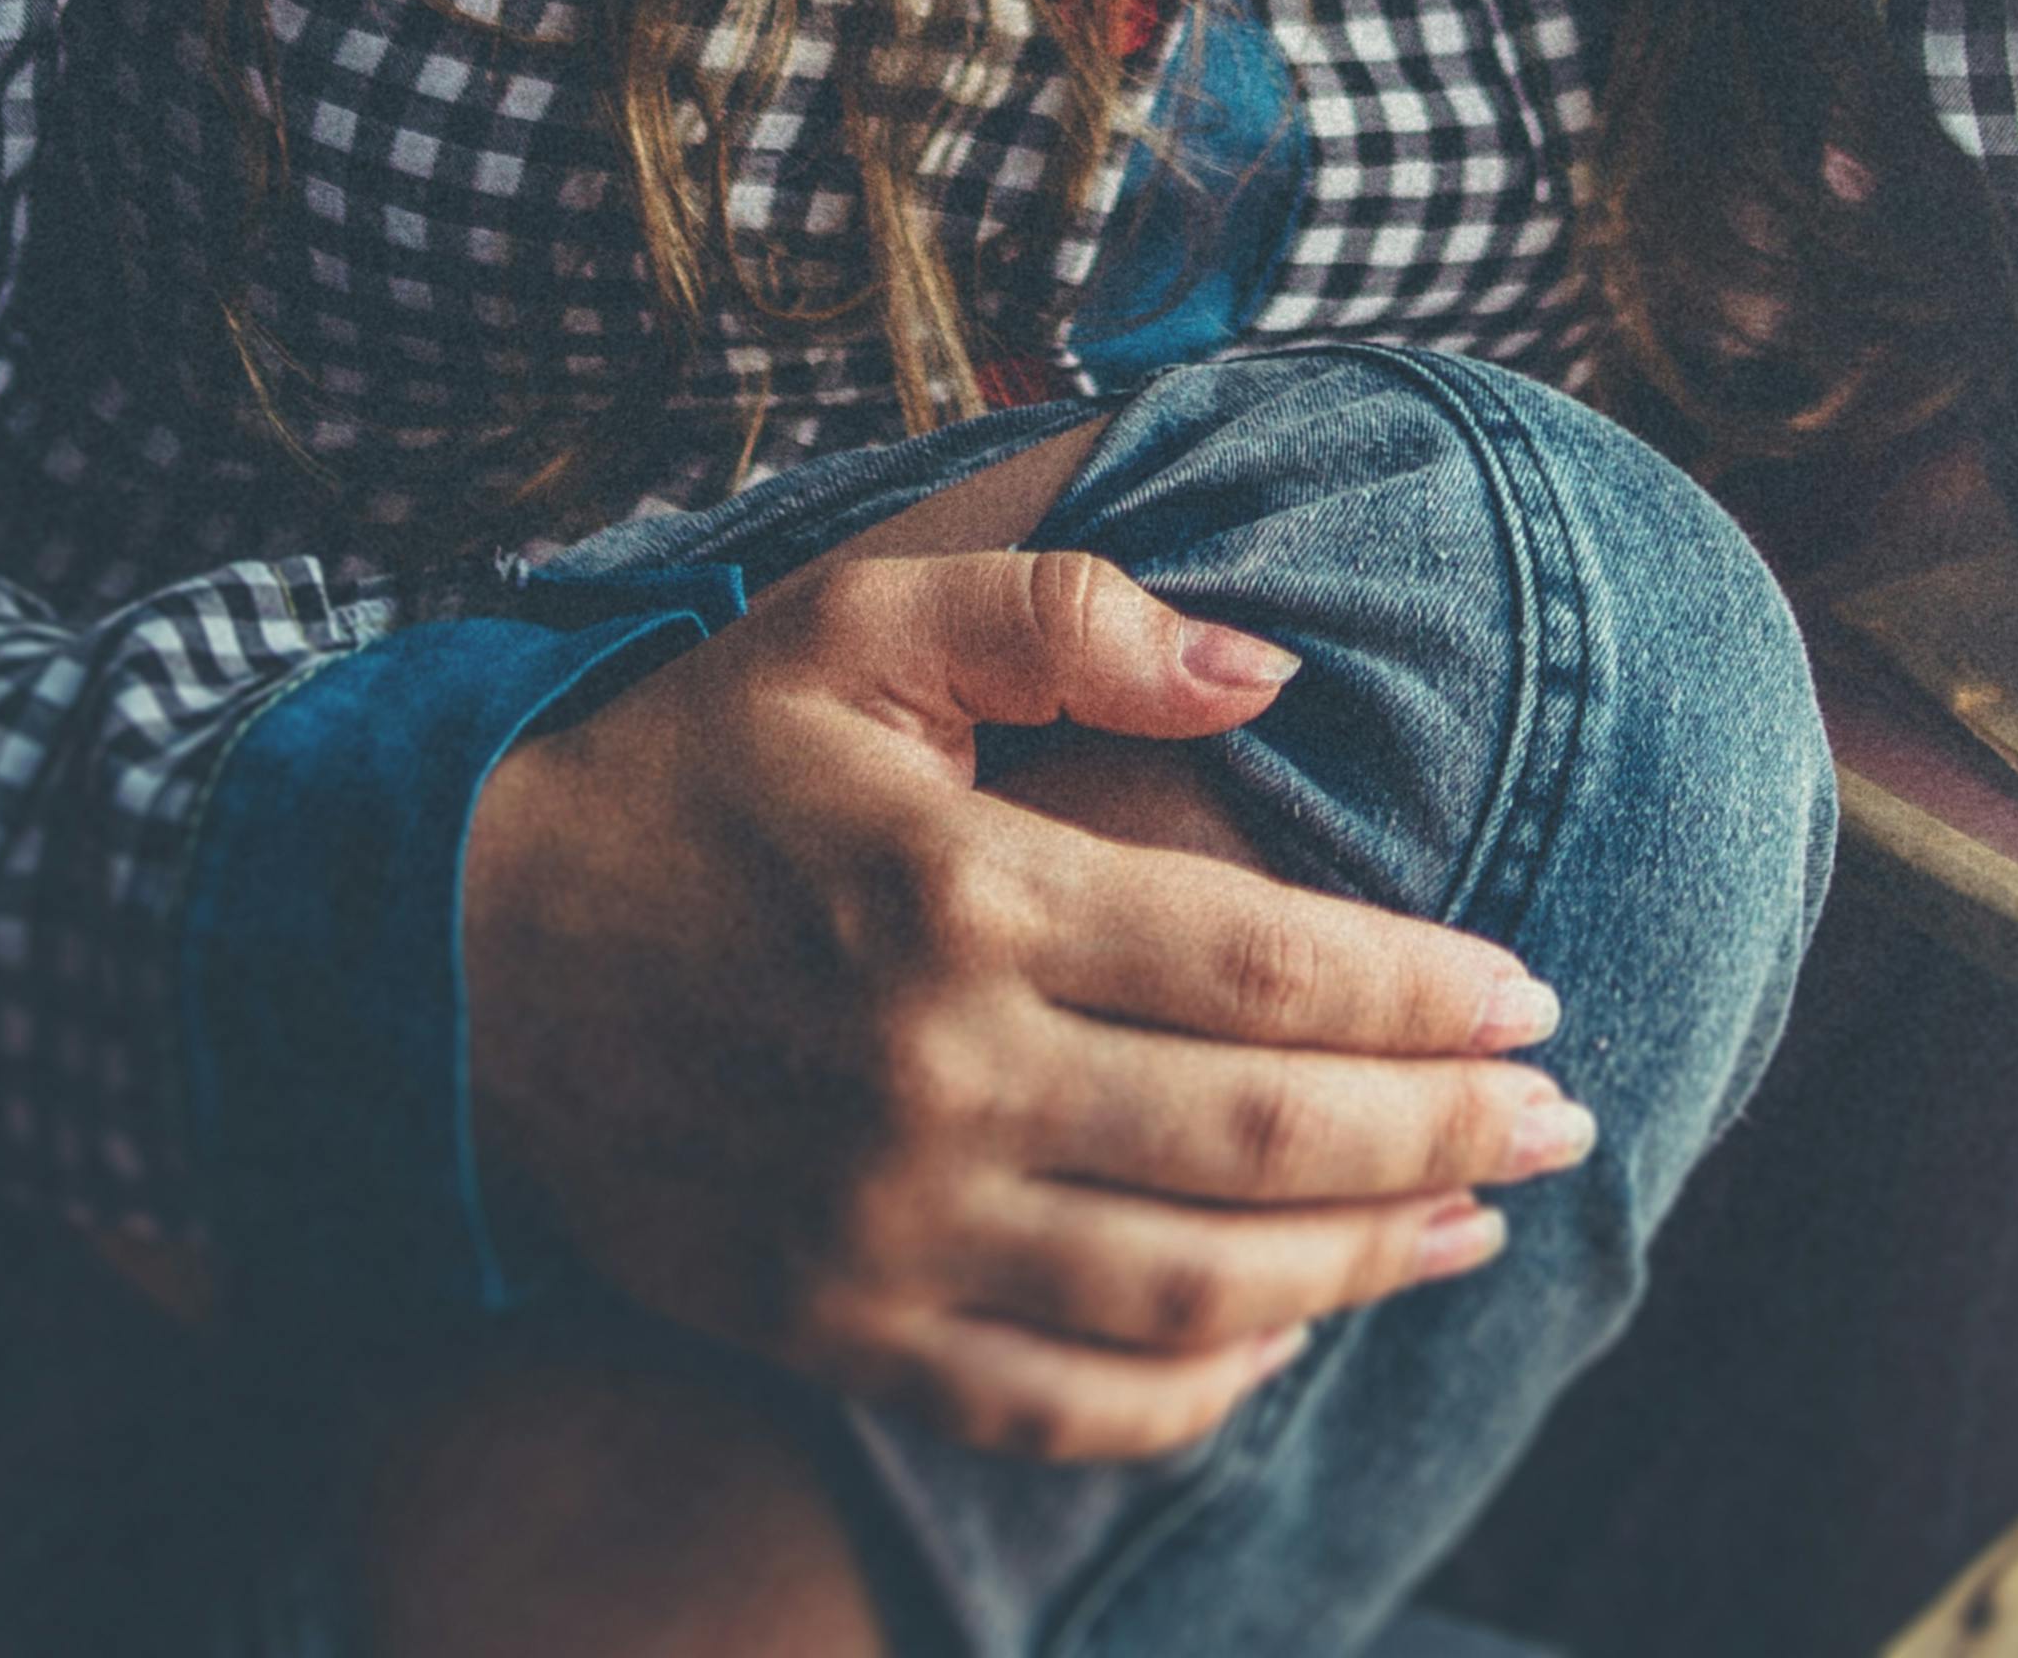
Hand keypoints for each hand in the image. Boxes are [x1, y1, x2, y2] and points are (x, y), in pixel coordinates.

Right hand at [460, 537, 1589, 1463]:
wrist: (453, 958)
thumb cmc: (692, 764)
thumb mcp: (859, 629)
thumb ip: (1070, 615)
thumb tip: (1268, 664)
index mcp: (963, 895)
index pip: (1262, 965)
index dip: (1421, 994)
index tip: (1534, 995)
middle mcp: (938, 1082)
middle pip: (1256, 1142)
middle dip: (1441, 1134)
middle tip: (1564, 1115)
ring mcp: (883, 1229)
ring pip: (1183, 1293)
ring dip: (1358, 1270)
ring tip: (1473, 1221)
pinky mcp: (833, 1324)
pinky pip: (1052, 1402)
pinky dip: (1191, 1393)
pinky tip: (1282, 1339)